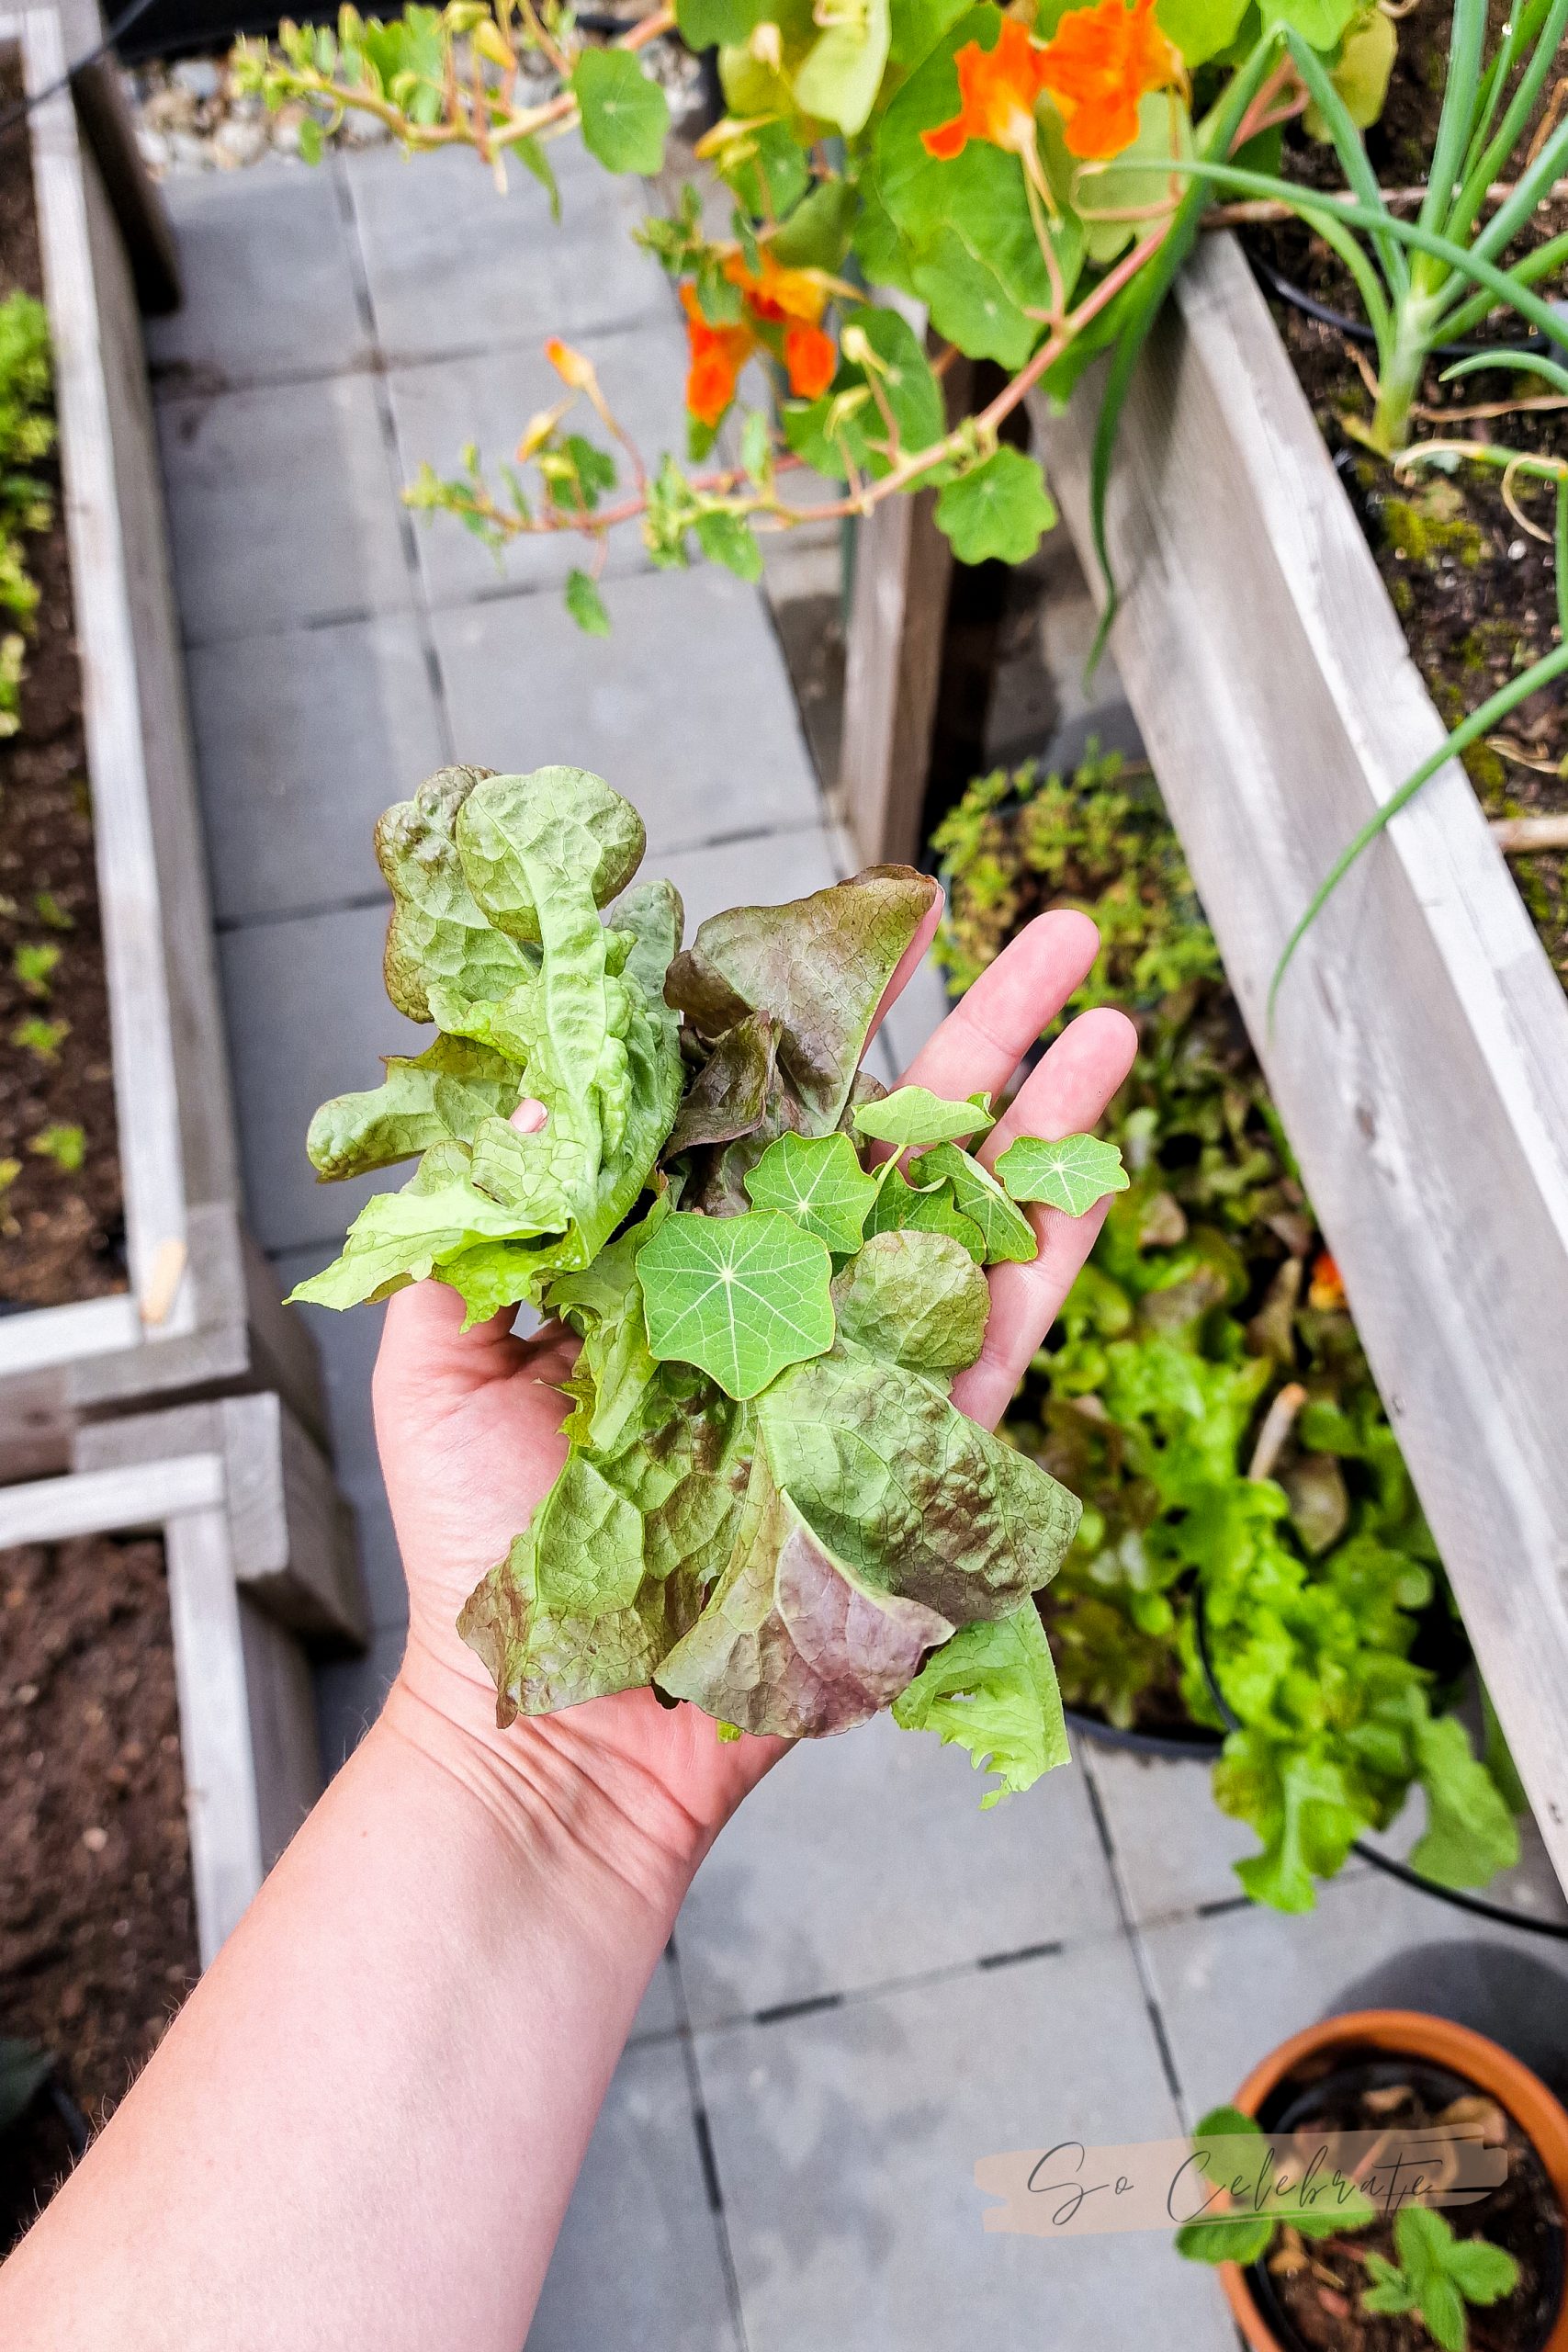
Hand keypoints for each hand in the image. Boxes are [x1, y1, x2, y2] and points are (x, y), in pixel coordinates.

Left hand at [372, 903, 1135, 1884]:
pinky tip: (1102, 1160)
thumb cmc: (487, 1549)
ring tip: (1111, 1012)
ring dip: (1045, 1114)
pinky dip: (1050, 1249)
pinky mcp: (912, 1447)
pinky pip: (994, 1335)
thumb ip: (484, 1232)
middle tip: (1057, 927)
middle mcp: (784, 1289)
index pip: (768, 1101)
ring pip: (968, 1215)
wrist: (563, 1720)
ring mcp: (859, 1362)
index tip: (880, 915)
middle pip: (896, 1135)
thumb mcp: (440, 1366)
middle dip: (980, 1030)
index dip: (827, 1010)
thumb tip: (532, 1093)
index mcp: (682, 1252)